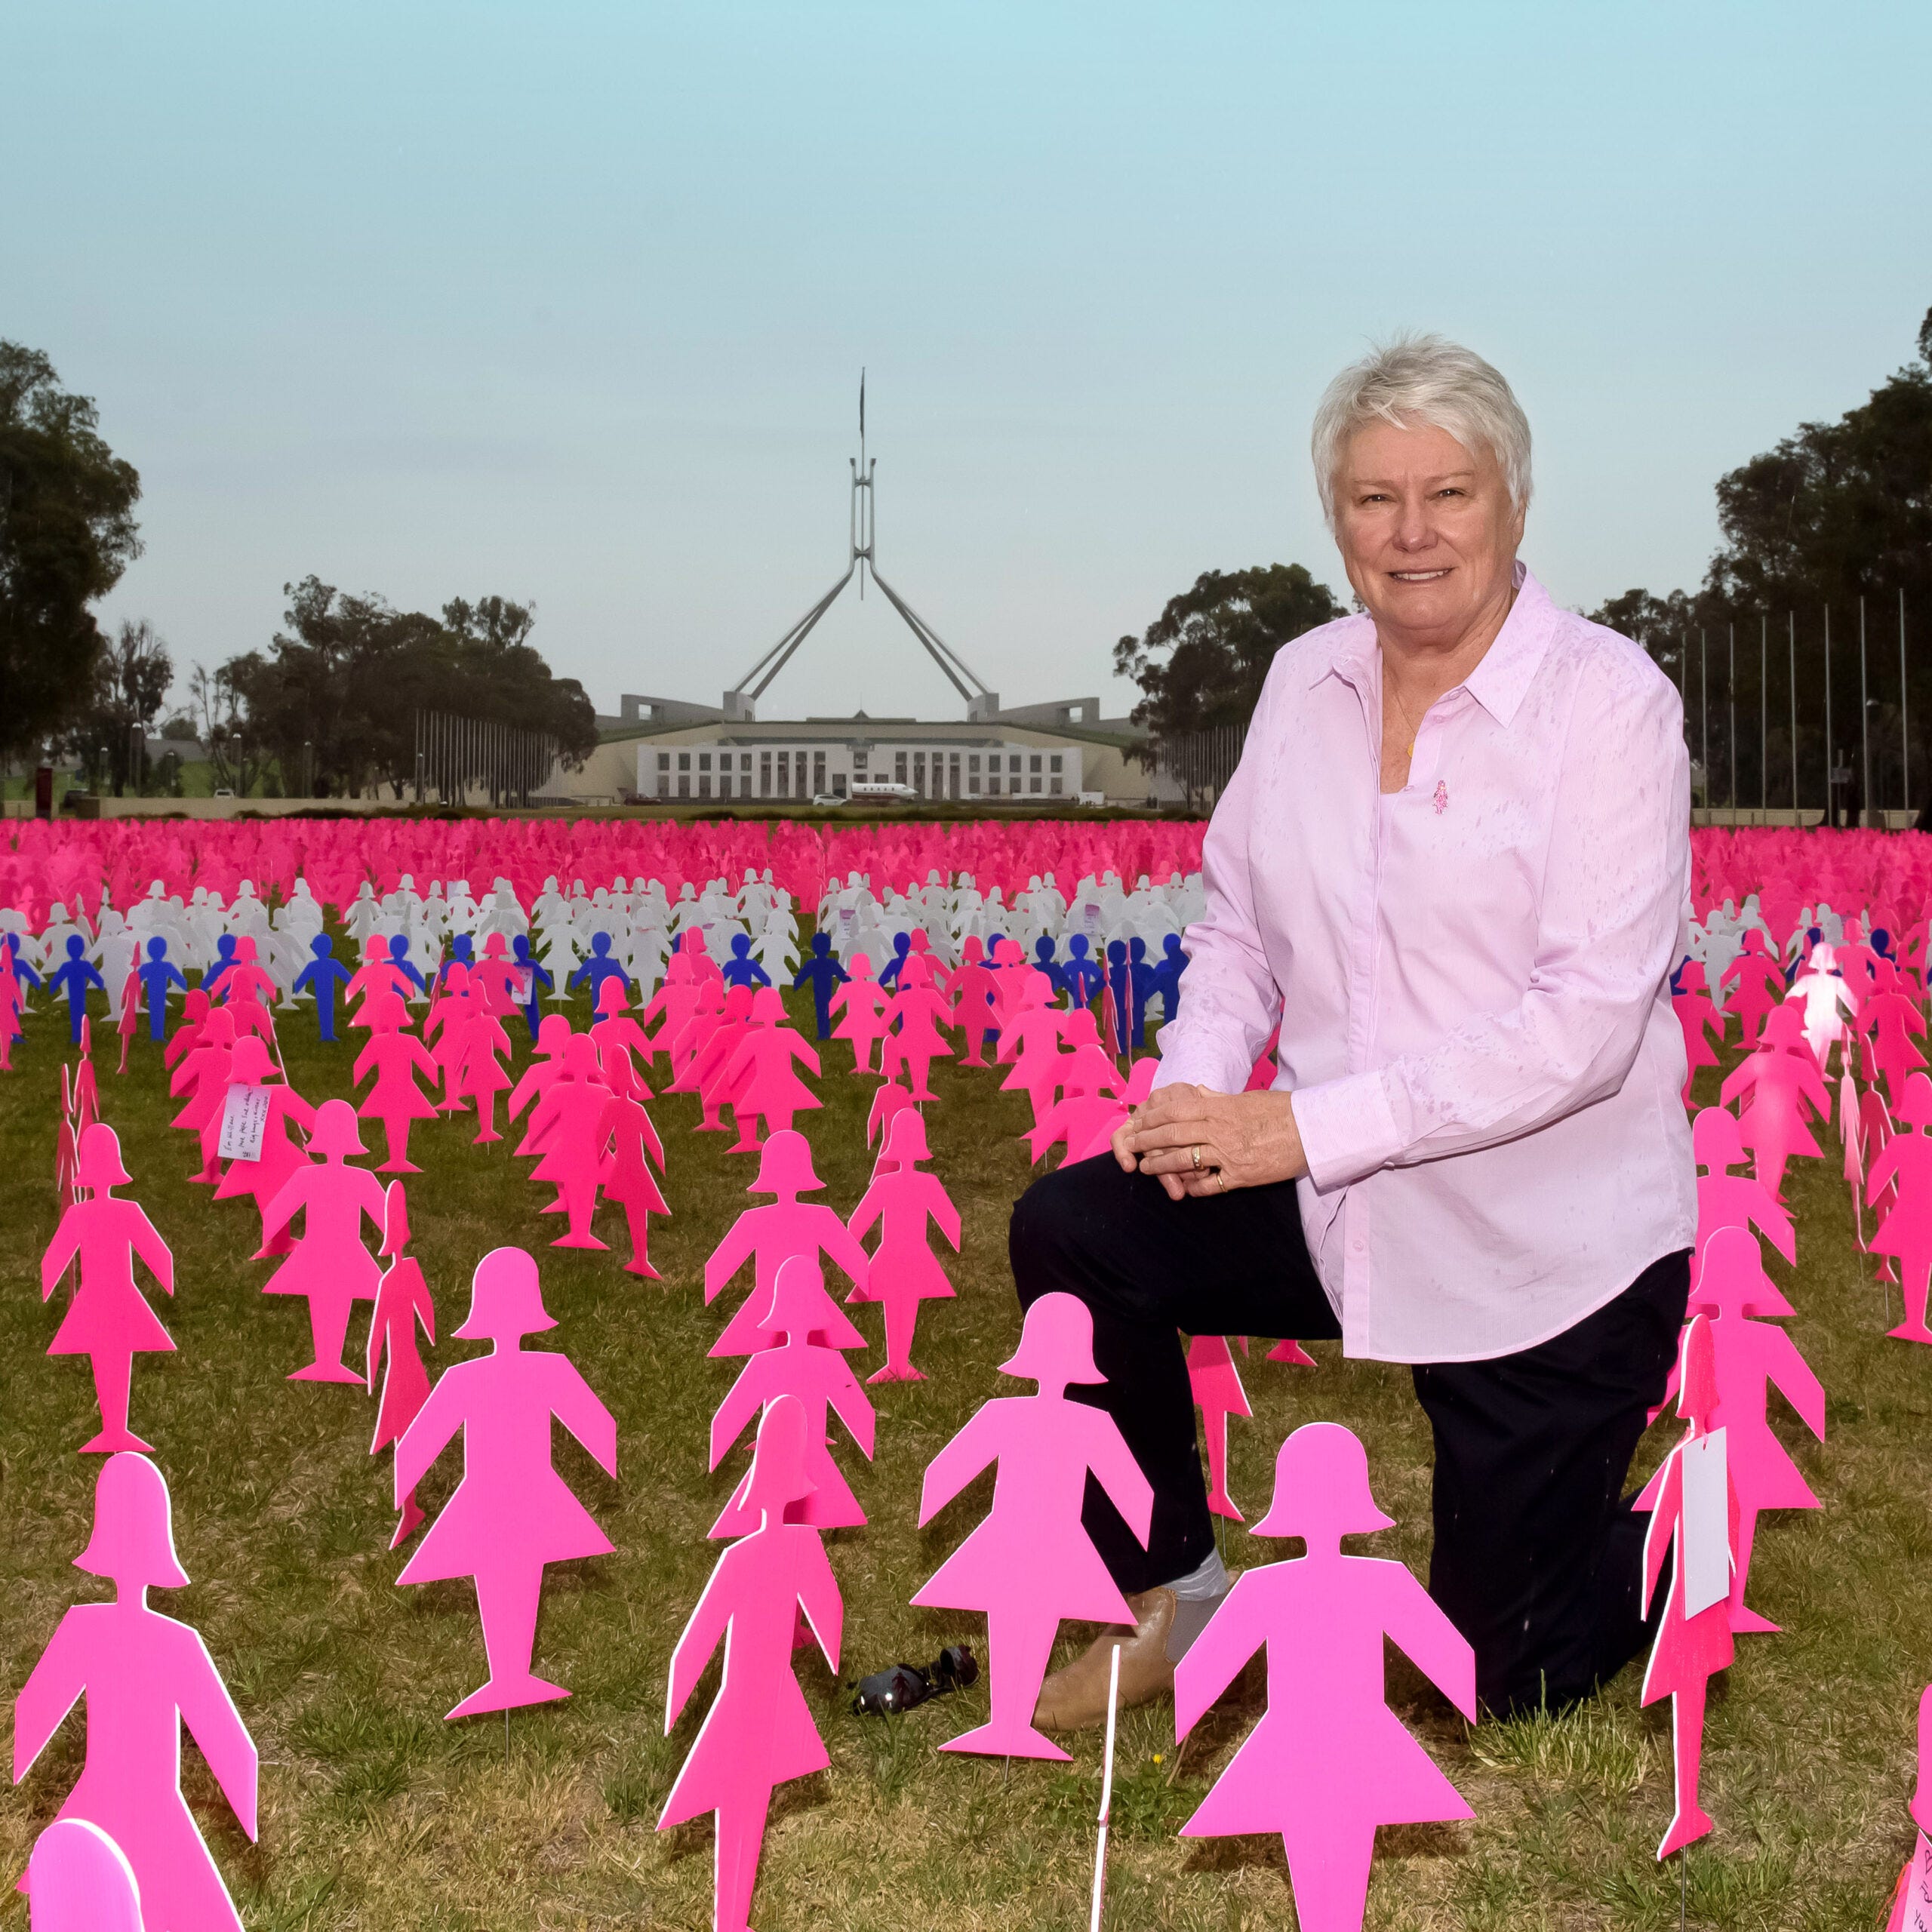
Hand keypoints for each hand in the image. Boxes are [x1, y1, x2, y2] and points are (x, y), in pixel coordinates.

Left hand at [1112, 1082, 1306, 1199]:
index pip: (1175, 1111)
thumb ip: (1217, 1099)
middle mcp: (1219, 1130)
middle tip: (1132, 1146)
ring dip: (1162, 1165)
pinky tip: (1182, 1189)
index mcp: (1220, 1108)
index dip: (1153, 1118)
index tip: (1138, 1122)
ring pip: (1185, 1160)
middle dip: (1148, 1141)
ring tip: (1147, 1168)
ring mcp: (1229, 1155)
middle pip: (1174, 1135)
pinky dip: (1193, 1187)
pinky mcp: (1240, 1177)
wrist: (1311, 1131)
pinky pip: (1209, 1185)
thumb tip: (1196, 1093)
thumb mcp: (1245, 1099)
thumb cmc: (1280, 1111)